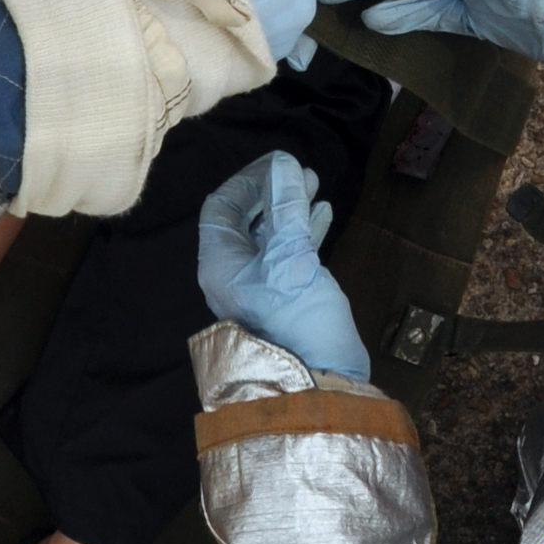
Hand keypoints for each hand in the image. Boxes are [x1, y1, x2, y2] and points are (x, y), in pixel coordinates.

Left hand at [196, 150, 369, 378]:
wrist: (318, 380)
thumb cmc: (295, 316)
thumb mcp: (291, 255)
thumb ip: (286, 207)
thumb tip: (283, 163)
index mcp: (219, 263)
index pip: (221, 207)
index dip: (248, 180)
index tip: (278, 163)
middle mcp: (232, 273)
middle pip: (245, 219)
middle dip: (271, 191)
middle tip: (299, 170)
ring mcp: (258, 287)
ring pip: (269, 235)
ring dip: (290, 208)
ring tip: (314, 183)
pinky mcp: (284, 297)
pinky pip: (287, 254)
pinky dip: (303, 231)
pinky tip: (324, 213)